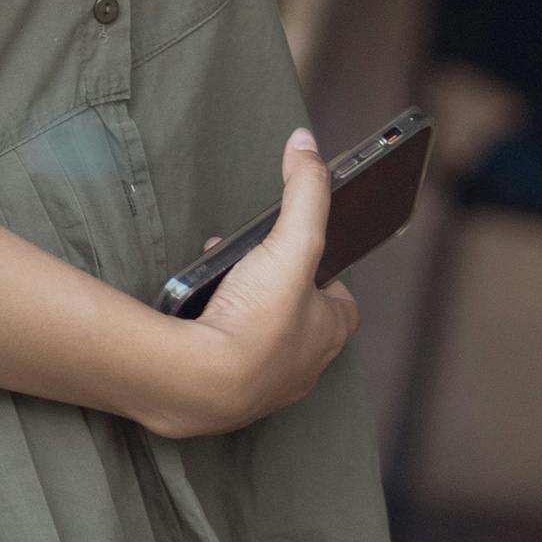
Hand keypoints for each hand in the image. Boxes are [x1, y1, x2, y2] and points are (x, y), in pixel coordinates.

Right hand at [143, 128, 359, 439]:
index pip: (343, 305)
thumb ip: (305, 192)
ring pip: (263, 341)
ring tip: (221, 282)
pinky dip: (218, 336)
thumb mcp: (291, 242)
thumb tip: (306, 143)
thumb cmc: (256, 319)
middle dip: (280, 290)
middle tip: (255, 265)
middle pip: (301, 321)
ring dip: (248, 311)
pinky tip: (197, 316)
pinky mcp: (225, 398)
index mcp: (328, 335)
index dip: (329, 277)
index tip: (308, 256)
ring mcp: (263, 387)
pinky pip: (228, 360)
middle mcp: (302, 368)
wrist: (197, 383)